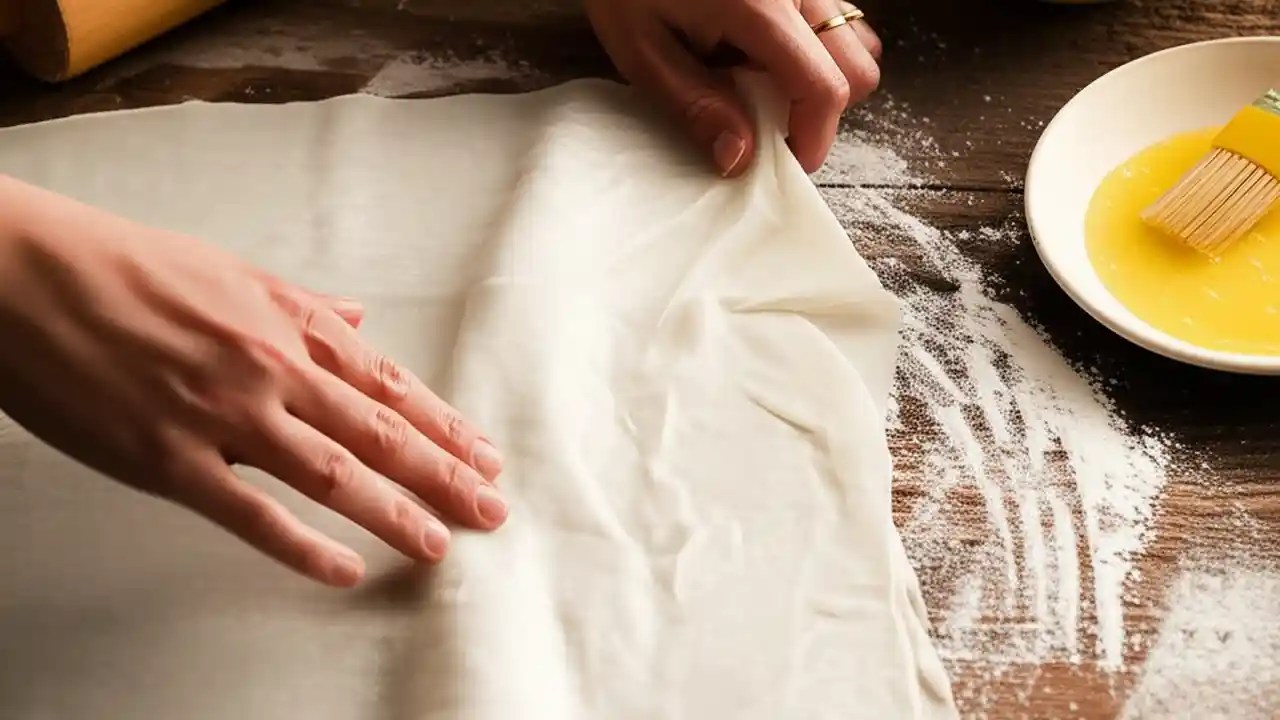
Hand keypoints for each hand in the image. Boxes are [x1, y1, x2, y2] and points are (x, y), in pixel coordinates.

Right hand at [0, 177, 506, 586]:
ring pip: (332, 473)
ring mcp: (223, 416)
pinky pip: (250, 514)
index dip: (442, 424)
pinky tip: (345, 570)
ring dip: (395, 512)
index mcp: (285, 324)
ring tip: (441, 544)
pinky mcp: (170, 460)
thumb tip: (358, 317)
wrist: (25, 277)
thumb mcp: (229, 270)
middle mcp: (270, 369)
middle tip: (492, 509)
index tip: (483, 454)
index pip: (386, 383)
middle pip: (377, 432)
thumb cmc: (125, 267)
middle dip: (443, 473)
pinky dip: (303, 547)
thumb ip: (302, 304)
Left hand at [586, 0, 881, 176]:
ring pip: (855, 44)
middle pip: (857, 71)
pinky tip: (768, 52)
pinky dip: (816, 48)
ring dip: (821, 78)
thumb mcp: (641, 50)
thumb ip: (695, 105)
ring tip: (762, 83)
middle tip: (767, 125)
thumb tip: (739, 159)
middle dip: (819, 113)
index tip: (782, 164)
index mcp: (762, 7)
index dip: (811, 140)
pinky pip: (837, 17)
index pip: (823, 89)